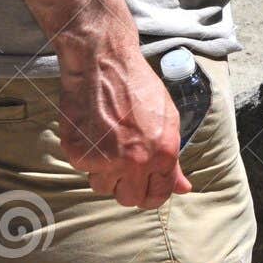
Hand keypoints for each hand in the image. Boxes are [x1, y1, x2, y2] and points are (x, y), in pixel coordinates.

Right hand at [56, 38, 190, 209]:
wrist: (103, 64)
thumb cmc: (138, 87)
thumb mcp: (168, 120)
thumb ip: (172, 160)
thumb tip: (183, 188)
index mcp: (162, 154)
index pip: (158, 195)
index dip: (151, 192)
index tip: (145, 185)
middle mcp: (135, 162)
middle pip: (129, 199)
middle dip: (127, 187)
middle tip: (123, 165)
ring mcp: (105, 160)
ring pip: (103, 188)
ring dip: (105, 173)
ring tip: (108, 143)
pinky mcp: (79, 155)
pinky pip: (83, 169)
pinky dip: (87, 155)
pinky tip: (93, 131)